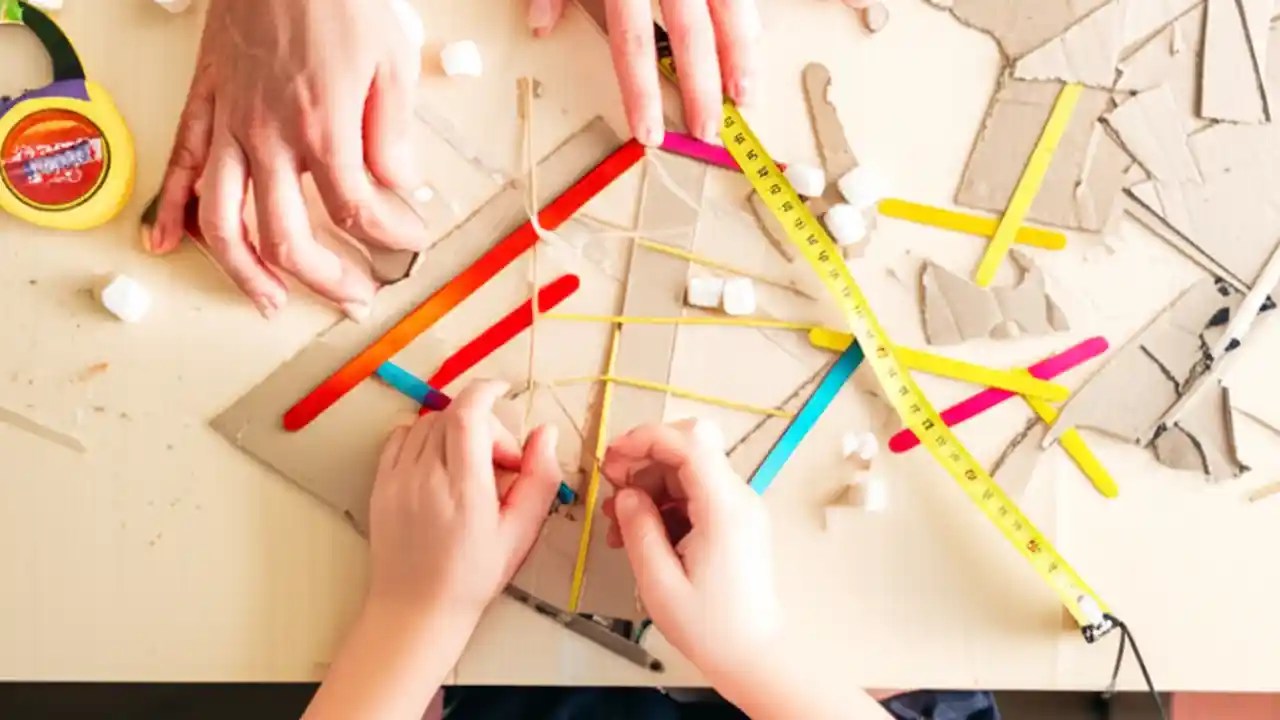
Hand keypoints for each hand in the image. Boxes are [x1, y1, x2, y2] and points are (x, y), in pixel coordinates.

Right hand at [150, 0, 430, 319]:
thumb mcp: (391, 63)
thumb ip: (393, 137)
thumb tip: (401, 188)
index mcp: (324, 131)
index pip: (358, 213)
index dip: (391, 239)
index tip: (410, 241)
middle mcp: (269, 140)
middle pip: (287, 238)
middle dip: (324, 279)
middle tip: (353, 295)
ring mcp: (229, 127)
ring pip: (222, 222)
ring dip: (244, 273)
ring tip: (268, 301)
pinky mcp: (203, 107)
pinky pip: (179, 170)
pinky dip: (166, 213)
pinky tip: (163, 247)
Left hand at [367, 381, 561, 619]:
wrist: (416, 609)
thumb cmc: (474, 576)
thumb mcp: (521, 533)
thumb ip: (540, 479)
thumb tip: (546, 433)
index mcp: (464, 490)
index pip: (468, 416)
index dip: (486, 391)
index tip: (503, 389)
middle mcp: (425, 478)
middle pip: (453, 416)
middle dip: (483, 425)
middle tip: (498, 464)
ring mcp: (397, 480)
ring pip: (427, 423)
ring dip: (454, 430)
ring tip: (470, 467)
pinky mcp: (380, 485)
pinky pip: (400, 436)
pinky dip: (423, 437)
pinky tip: (439, 463)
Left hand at [527, 0, 760, 143]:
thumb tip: (539, 25)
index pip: (632, 45)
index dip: (643, 93)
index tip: (650, 133)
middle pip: (690, 38)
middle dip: (702, 89)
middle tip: (706, 130)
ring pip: (730, 13)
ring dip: (742, 58)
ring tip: (745, 97)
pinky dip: (749, 24)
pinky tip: (753, 50)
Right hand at [600, 419, 781, 682]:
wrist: (755, 655)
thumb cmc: (712, 629)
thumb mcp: (660, 583)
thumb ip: (640, 530)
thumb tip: (626, 494)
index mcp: (724, 509)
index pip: (689, 442)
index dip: (645, 438)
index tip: (611, 457)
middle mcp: (738, 499)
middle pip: (688, 448)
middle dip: (643, 459)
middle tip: (611, 486)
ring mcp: (739, 508)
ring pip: (687, 470)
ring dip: (649, 484)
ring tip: (619, 522)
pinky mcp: (734, 521)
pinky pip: (695, 494)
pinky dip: (664, 503)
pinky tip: (641, 532)